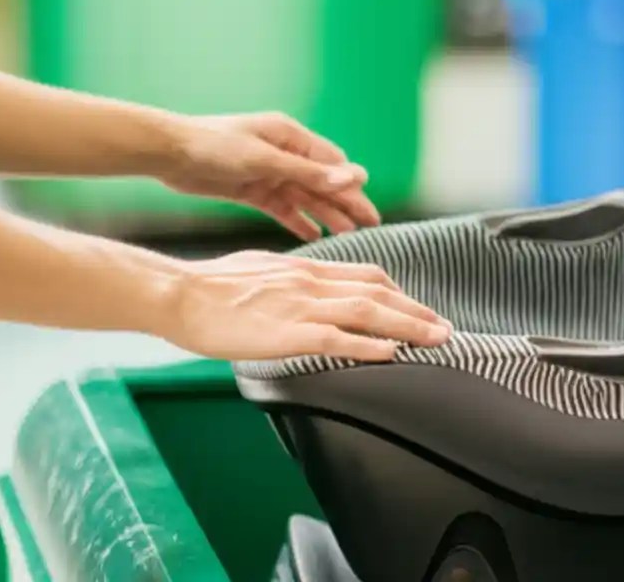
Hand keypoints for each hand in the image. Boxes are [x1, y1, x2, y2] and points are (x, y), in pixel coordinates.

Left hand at [160, 112, 380, 240]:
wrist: (167, 153)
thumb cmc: (214, 146)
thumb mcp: (265, 160)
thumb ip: (308, 173)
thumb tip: (352, 177)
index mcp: (290, 136)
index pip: (332, 162)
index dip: (351, 185)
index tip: (370, 207)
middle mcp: (284, 154)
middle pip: (323, 181)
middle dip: (346, 202)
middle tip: (371, 224)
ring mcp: (270, 173)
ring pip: (306, 197)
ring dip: (327, 214)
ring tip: (349, 235)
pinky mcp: (254, 190)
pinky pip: (284, 208)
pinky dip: (299, 221)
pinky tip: (315, 236)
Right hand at [161, 250, 450, 360]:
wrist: (178, 294)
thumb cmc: (211, 287)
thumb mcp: (262, 271)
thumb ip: (292, 281)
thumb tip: (307, 291)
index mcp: (305, 270)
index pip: (366, 276)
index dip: (399, 293)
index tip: (419, 307)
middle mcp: (311, 283)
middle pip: (378, 293)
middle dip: (417, 310)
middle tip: (445, 327)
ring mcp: (300, 306)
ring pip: (367, 313)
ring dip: (407, 326)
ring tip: (435, 339)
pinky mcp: (286, 332)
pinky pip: (336, 339)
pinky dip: (367, 346)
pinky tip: (390, 353)